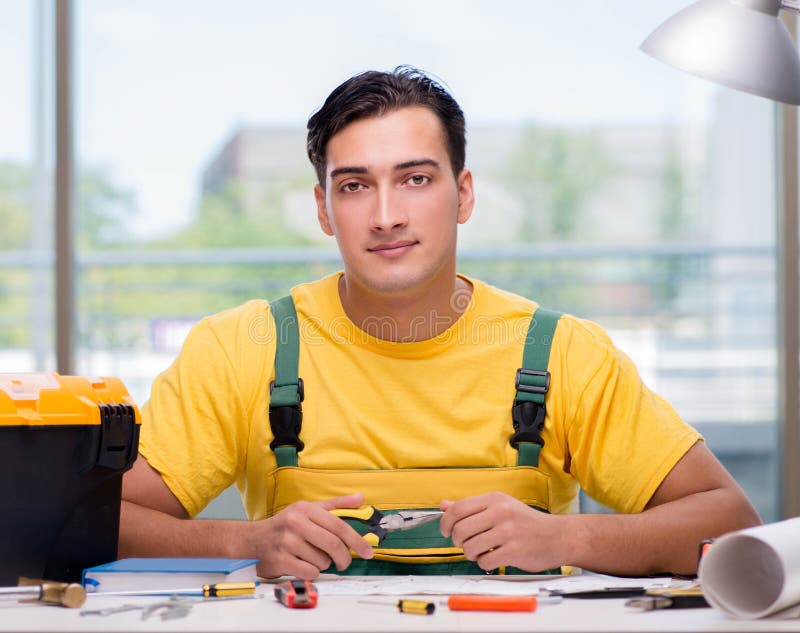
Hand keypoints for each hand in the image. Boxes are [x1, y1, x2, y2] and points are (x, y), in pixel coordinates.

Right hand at [252, 493, 373, 579]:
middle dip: (344, 557)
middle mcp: (296, 523)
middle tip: (345, 562)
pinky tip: (303, 565)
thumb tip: (361, 499)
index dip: (357, 540)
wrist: (254, 539)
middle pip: (333, 544)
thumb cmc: (286, 525)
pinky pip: (310, 572)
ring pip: (322, 561)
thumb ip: (336, 505)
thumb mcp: (309, 509)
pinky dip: (312, 572)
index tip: (368, 551)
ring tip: (312, 557)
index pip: (338, 525)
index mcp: (306, 509)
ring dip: (324, 564)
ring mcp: (287, 542)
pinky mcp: (280, 560)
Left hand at [440, 493, 564, 572]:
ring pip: (470, 548)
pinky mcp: (514, 551)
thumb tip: (443, 505)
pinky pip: (485, 562)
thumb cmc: (526, 522)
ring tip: (482, 551)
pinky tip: (494, 558)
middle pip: (460, 529)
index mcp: (494, 499)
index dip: (445, 522)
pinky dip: (485, 563)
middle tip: (466, 543)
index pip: (457, 509)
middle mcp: (500, 512)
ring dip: (471, 554)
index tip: (446, 531)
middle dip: (457, 541)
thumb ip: (471, 507)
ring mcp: (508, 532)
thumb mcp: (500, 506)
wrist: (557, 536)